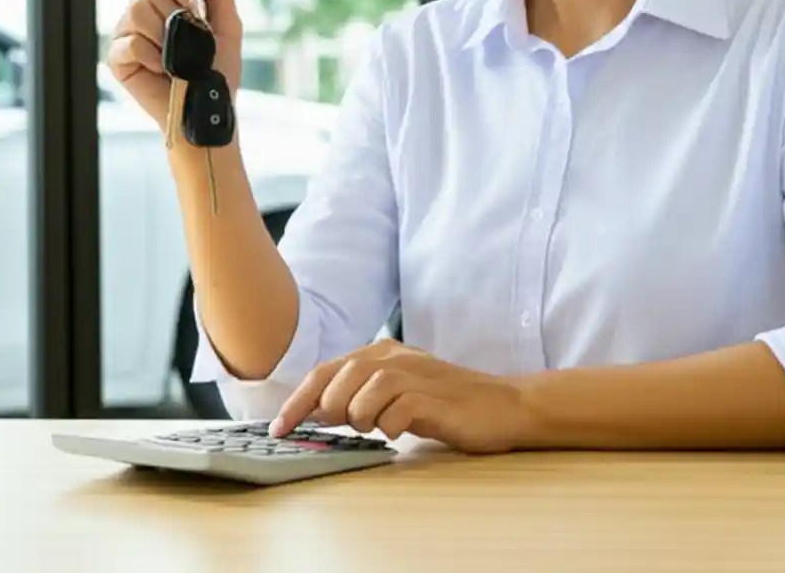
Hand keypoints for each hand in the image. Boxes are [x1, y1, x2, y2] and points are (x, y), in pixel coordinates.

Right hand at [105, 0, 242, 131]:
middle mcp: (145, 8)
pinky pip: (130, 42)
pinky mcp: (117, 57)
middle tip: (187, 38)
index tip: (192, 2)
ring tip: (175, 57)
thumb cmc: (218, 70)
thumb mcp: (229, 24)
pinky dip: (152, 57)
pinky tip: (162, 70)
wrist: (207, 110)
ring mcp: (127, 32)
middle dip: (174, 12)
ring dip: (164, 37)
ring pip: (136, 11)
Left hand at [269, 340, 531, 453]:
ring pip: (363, 392)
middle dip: (327, 409)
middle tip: (337, 429)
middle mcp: (394, 358)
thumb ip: (361, 396)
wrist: (504, 406)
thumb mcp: (398, 393)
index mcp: (381, 353)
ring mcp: (415, 375)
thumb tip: (317, 413)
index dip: (298, 400)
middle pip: (338, 377)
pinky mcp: (433, 398)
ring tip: (375, 428)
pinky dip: (389, 427)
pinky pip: (395, 412)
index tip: (280, 428)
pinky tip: (400, 432)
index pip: (325, 371)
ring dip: (359, 417)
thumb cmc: (447, 404)